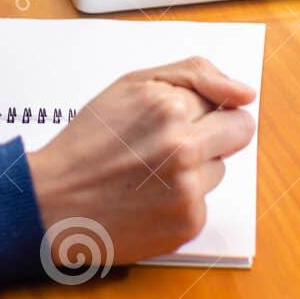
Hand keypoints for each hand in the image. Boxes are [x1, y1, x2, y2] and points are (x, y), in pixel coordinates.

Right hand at [26, 57, 257, 269]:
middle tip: (175, 143)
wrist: (52, 200)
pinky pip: (204, 202)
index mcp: (169, 106)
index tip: (171, 118)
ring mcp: (188, 190)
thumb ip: (194, 74)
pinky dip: (181, 200)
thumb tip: (246, 93)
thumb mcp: (131, 85)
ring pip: (219, 169)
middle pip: (240, 132)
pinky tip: (147, 198)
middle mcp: (183, 148)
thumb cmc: (89, 141)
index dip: (198, 108)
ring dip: (194, 169)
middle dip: (215, 133)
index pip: (227, 101)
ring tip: (148, 172)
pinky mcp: (187, 223)